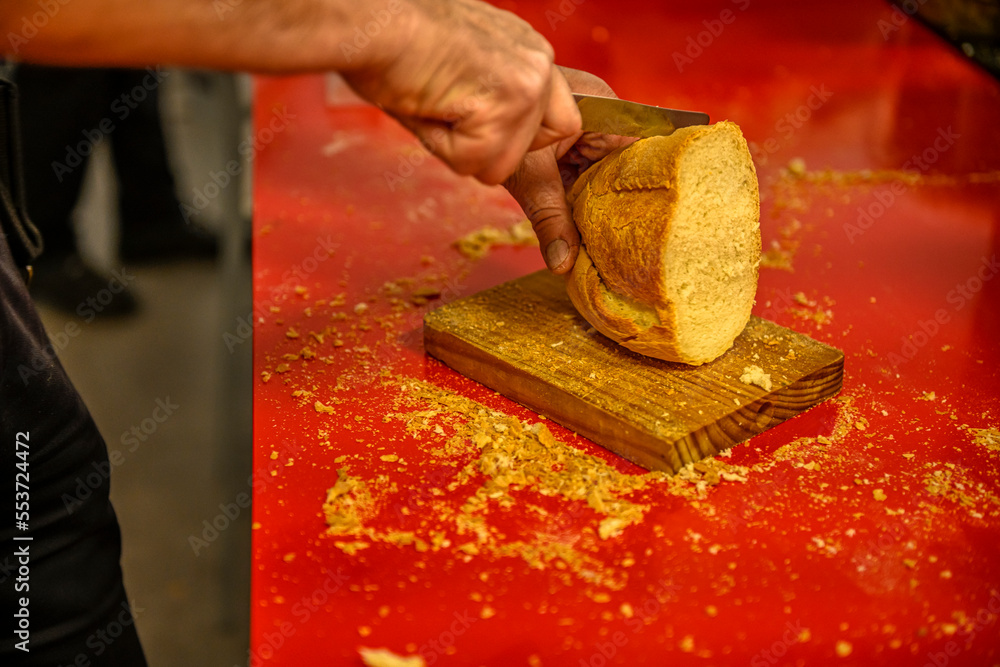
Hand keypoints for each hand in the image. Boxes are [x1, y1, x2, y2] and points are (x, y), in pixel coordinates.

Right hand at [341, 0, 580, 184]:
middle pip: (533, 151)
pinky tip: (428, 104)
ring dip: (457, 147)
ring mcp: (528, 86)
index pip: (559, 124)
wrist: (371, 20)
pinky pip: (473, 164)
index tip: (476, 120)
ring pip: (501, 165)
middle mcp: (540, 65)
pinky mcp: (506, 107)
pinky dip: (440, 146)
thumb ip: (492, 95)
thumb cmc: (395, 39)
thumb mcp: (462, 65)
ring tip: (435, 100)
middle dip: (486, 146)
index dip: (514, 137)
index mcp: (531, 53)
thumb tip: (489, 132)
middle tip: (447, 105)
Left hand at [504, 67, 634, 273]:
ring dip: (598, 206)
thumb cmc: (499, 120)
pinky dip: (581, 199)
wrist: (470, 99)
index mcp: (605, 109)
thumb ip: (550, 218)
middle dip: (617, 206)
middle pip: (622, 170)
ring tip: (606, 246)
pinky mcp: (570, 144)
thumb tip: (564, 264)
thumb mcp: (530, 176)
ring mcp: (586, 131)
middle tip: (621, 249)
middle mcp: (603, 117)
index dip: (641, 194)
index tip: (640, 231)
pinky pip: (585, 174)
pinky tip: (584, 230)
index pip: (640, 155)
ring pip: (603, 176)